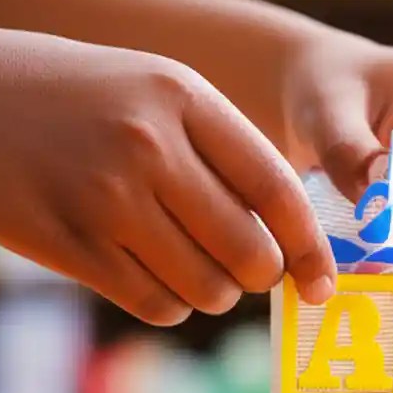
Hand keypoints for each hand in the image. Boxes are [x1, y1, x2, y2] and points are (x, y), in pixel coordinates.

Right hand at [0, 26, 335, 324]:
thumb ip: (221, 151)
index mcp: (182, 98)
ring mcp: (104, 198)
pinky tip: (151, 275)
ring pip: (207, 288)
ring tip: (192, 265)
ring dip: (214, 293)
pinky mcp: (67, 244)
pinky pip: (155, 303)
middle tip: (249, 269)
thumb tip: (288, 236)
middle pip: (250, 250)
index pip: (277, 189)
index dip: (311, 245)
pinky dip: (170, 304)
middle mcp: (148, 146)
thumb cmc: (74, 97)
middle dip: (261, 275)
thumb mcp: (154, 88)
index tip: (325, 281)